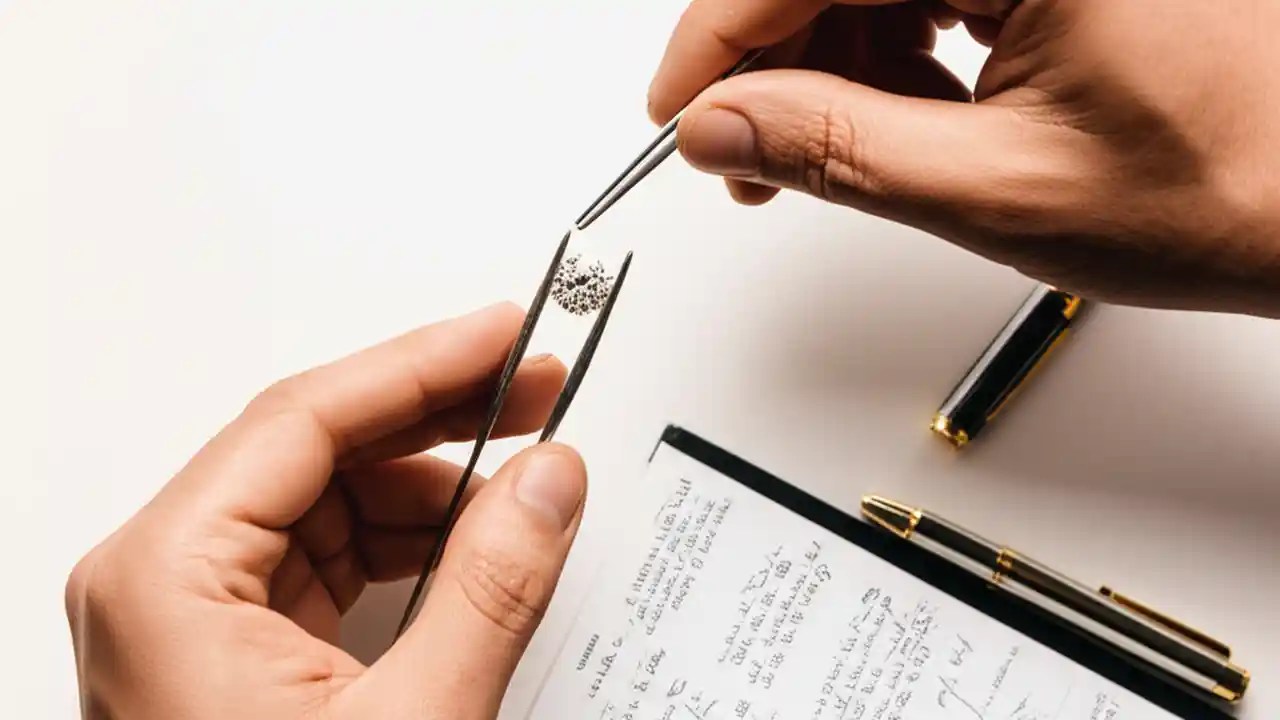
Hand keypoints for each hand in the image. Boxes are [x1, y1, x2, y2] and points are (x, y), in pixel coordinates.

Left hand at [64, 303, 585, 718]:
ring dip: (430, 486)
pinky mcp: (234, 652)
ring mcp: (193, 618)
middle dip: (436, 418)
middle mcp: (163, 584)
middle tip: (531, 386)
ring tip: (520, 478)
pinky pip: (328, 561)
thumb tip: (549, 481)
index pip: (304, 419)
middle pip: (315, 451)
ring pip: (326, 504)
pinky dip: (407, 546)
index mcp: (166, 578)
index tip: (501, 333)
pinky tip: (471, 540)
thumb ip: (492, 585)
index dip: (419, 364)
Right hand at [649, 0, 1279, 316]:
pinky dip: (890, 53)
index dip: (720, 35)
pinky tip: (899, 117)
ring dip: (827, 62)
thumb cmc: (1225, 191)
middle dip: (772, 57)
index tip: (677, 108)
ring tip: (827, 154)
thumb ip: (837, 152)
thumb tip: (719, 129)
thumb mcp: (998, 188)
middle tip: (743, 152)